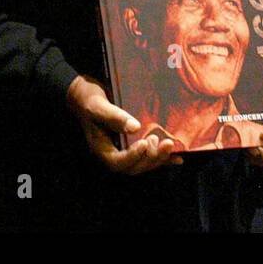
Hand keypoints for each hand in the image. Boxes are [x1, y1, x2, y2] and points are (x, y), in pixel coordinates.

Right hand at [65, 75, 181, 174]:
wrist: (85, 95)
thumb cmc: (88, 100)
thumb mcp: (97, 105)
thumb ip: (114, 117)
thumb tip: (135, 127)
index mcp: (101, 149)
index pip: (117, 162)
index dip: (132, 157)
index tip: (144, 143)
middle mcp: (113, 153)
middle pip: (133, 167)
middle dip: (151, 159)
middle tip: (164, 143)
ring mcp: (123, 151)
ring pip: (142, 164)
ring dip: (157, 159)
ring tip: (169, 144)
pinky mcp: (132, 145)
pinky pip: (148, 157)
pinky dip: (162, 159)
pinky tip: (177, 158)